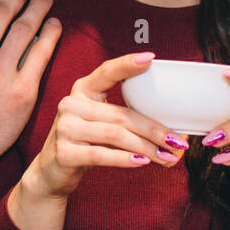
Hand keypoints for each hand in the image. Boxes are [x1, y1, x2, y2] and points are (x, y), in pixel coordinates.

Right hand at [24, 52, 186, 200]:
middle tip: (177, 142)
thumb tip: (168, 128)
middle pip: (121, 114)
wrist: (52, 171)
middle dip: (154, 130)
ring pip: (115, 135)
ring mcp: (65, 128)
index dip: (127, 65)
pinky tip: (142, 162)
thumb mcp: (98, 121)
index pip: (106, 72)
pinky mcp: (64, 152)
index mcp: (82, 90)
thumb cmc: (85, 143)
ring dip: (145, 148)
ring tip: (166, 157)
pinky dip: (125, 159)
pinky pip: (101, 154)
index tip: (151, 59)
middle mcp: (71, 105)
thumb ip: (122, 115)